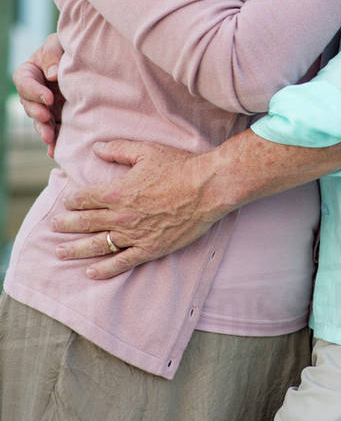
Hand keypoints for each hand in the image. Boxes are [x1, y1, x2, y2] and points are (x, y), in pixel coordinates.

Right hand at [12, 32, 64, 156]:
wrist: (87, 59)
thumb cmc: (68, 46)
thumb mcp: (59, 42)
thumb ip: (53, 54)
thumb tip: (51, 75)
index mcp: (29, 72)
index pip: (24, 83)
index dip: (34, 91)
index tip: (49, 97)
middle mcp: (34, 92)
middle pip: (28, 105)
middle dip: (37, 113)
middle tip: (46, 117)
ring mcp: (45, 106)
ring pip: (39, 121)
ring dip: (43, 129)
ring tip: (50, 138)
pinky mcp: (57, 117)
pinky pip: (53, 130)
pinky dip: (53, 141)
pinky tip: (54, 152)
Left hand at [51, 140, 222, 278]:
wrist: (208, 188)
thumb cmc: (179, 166)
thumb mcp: (147, 151)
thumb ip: (118, 149)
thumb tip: (96, 149)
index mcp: (118, 191)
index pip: (86, 198)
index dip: (72, 200)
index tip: (66, 202)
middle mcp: (122, 215)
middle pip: (86, 222)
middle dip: (67, 224)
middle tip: (53, 227)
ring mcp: (135, 235)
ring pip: (98, 245)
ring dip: (76, 249)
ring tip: (60, 252)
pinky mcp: (150, 248)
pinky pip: (122, 262)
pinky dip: (105, 269)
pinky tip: (91, 272)